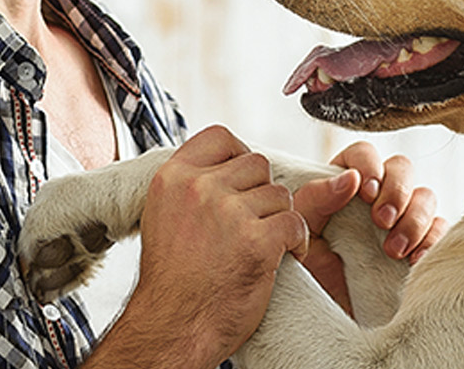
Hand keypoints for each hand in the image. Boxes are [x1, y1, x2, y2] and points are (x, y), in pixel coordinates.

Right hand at [87, 125, 305, 368]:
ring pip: (280, 195)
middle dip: (262, 193)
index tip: (241, 183)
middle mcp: (198, 189)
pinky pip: (296, 223)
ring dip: (279, 219)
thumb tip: (231, 160)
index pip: (221, 137)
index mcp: (172, 178)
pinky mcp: (257, 241)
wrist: (173, 327)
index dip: (239, 156)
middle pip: (258, 164)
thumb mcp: (166, 217)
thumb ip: (193, 186)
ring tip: (261, 245)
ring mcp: (228, 213)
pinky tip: (280, 257)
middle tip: (251, 224)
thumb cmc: (174, 280)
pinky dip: (297, 242)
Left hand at [290, 142, 449, 315]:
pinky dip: (433, 241)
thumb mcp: (301, 230)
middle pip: (401, 167)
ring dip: (414, 219)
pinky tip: (414, 260)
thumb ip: (316, 198)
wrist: (320, 313)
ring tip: (393, 250)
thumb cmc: (306, 268)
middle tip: (381, 221)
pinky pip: (440, 231)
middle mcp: (376, 196)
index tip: (365, 190)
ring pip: (425, 196)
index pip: (363, 154)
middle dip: (396, 190)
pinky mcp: (419, 246)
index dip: (369, 164)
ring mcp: (402, 219)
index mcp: (344, 184)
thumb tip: (350, 177)